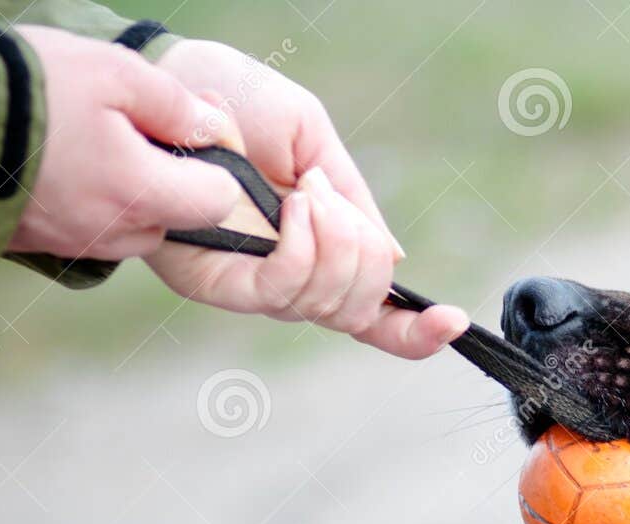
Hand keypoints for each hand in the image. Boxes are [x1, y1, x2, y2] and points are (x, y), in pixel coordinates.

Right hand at [8, 26, 238, 260]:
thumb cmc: (29, 88)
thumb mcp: (112, 71)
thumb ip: (175, 104)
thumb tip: (215, 128)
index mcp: (141, 194)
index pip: (218, 203)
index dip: (214, 169)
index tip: (187, 136)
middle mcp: (114, 233)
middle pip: (174, 216)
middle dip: (164, 179)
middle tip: (126, 128)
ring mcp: (77, 245)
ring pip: (131, 225)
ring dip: (125, 191)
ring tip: (87, 141)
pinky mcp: (45, 246)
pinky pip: (89, 229)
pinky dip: (87, 201)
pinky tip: (61, 162)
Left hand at [143, 39, 466, 358]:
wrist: (174, 85)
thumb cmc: (239, 106)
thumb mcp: (315, 143)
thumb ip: (354, 203)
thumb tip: (394, 263)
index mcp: (322, 253)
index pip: (375, 314)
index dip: (416, 332)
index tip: (455, 322)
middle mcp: (292, 281)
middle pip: (361, 311)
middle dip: (366, 256)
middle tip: (328, 195)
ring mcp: (257, 288)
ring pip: (329, 305)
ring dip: (336, 242)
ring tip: (305, 188)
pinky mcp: (221, 285)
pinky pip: (285, 291)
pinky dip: (304, 248)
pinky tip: (296, 204)